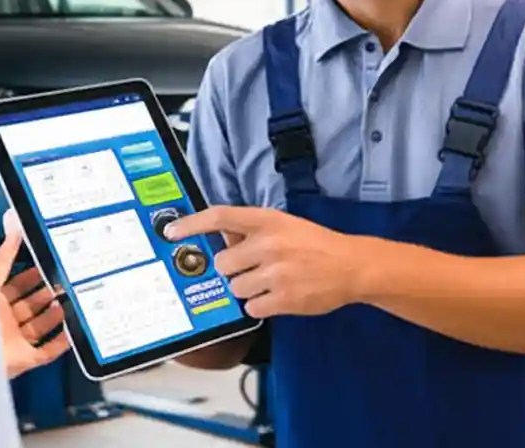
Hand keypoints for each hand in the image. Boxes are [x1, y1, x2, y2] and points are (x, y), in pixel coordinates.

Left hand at [0, 232, 70, 377]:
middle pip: (31, 305)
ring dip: (57, 314)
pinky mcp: (25, 359)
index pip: (15, 286)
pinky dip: (62, 342)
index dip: (32, 275)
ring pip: (41, 326)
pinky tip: (73, 330)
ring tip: (71, 300)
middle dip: (48, 293)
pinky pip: (48, 350)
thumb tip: (15, 230)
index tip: (48, 264)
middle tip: (65, 281)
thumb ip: (4, 257)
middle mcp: (3, 321)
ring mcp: (14, 342)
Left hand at [166, 206, 361, 318]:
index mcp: (267, 220)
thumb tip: (220, 239)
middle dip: (233, 269)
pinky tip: (276, 296)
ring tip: (270, 282)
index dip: (192, 224)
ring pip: (235, 287)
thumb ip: (252, 231)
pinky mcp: (284, 298)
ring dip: (247, 289)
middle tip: (253, 268)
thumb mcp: (284, 225)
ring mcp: (276, 272)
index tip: (172, 232)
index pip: (220, 217)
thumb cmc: (314, 245)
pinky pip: (251, 307)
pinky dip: (260, 305)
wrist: (351, 266)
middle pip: (223, 262)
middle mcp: (268, 244)